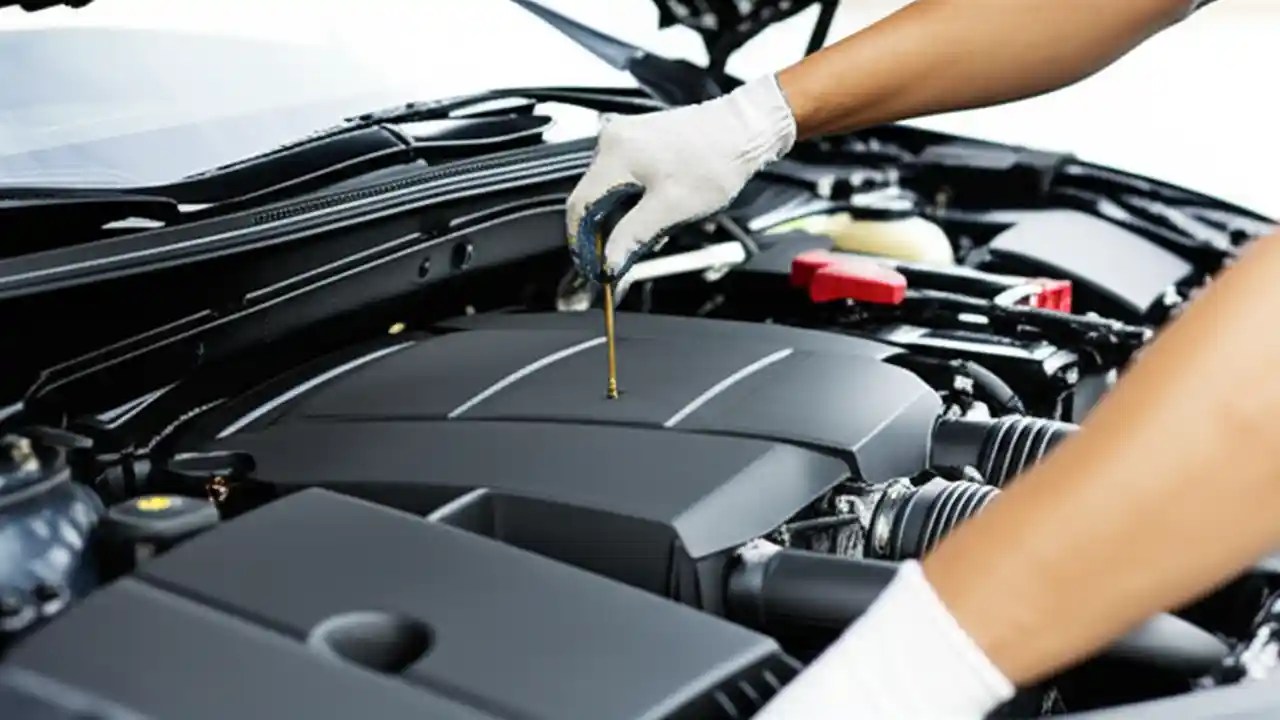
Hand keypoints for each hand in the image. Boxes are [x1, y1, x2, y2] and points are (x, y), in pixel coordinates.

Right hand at [566, 75, 796, 279]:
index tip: (594, 265)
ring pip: (608, 189)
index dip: (582, 241)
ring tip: (643, 236)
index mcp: (614, 154)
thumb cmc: (715, 162)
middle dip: (603, 231)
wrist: (745, 129)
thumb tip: (609, 262)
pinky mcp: (639, 139)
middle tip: (618, 260)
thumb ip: (634, 235)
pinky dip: (630, 200)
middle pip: (591, 197)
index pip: (580, 206)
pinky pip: (622, 176)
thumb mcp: (672, 207)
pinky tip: (651, 212)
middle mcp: (612, 140)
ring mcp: (625, 136)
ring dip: (618, 216)